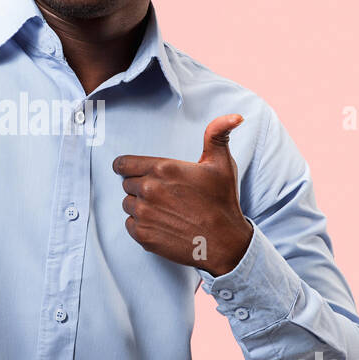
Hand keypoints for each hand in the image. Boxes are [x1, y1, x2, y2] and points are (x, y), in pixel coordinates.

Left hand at [112, 114, 253, 276]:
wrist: (225, 243)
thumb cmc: (223, 201)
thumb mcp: (222, 164)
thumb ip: (218, 135)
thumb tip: (235, 116)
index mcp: (163, 169)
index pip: (123, 164)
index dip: (127, 167)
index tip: (134, 171)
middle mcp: (149, 190)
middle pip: (127, 184)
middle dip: (141, 186)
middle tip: (164, 194)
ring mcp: (144, 214)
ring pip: (128, 204)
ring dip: (140, 206)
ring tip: (165, 210)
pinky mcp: (143, 235)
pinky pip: (130, 225)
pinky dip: (141, 225)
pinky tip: (162, 224)